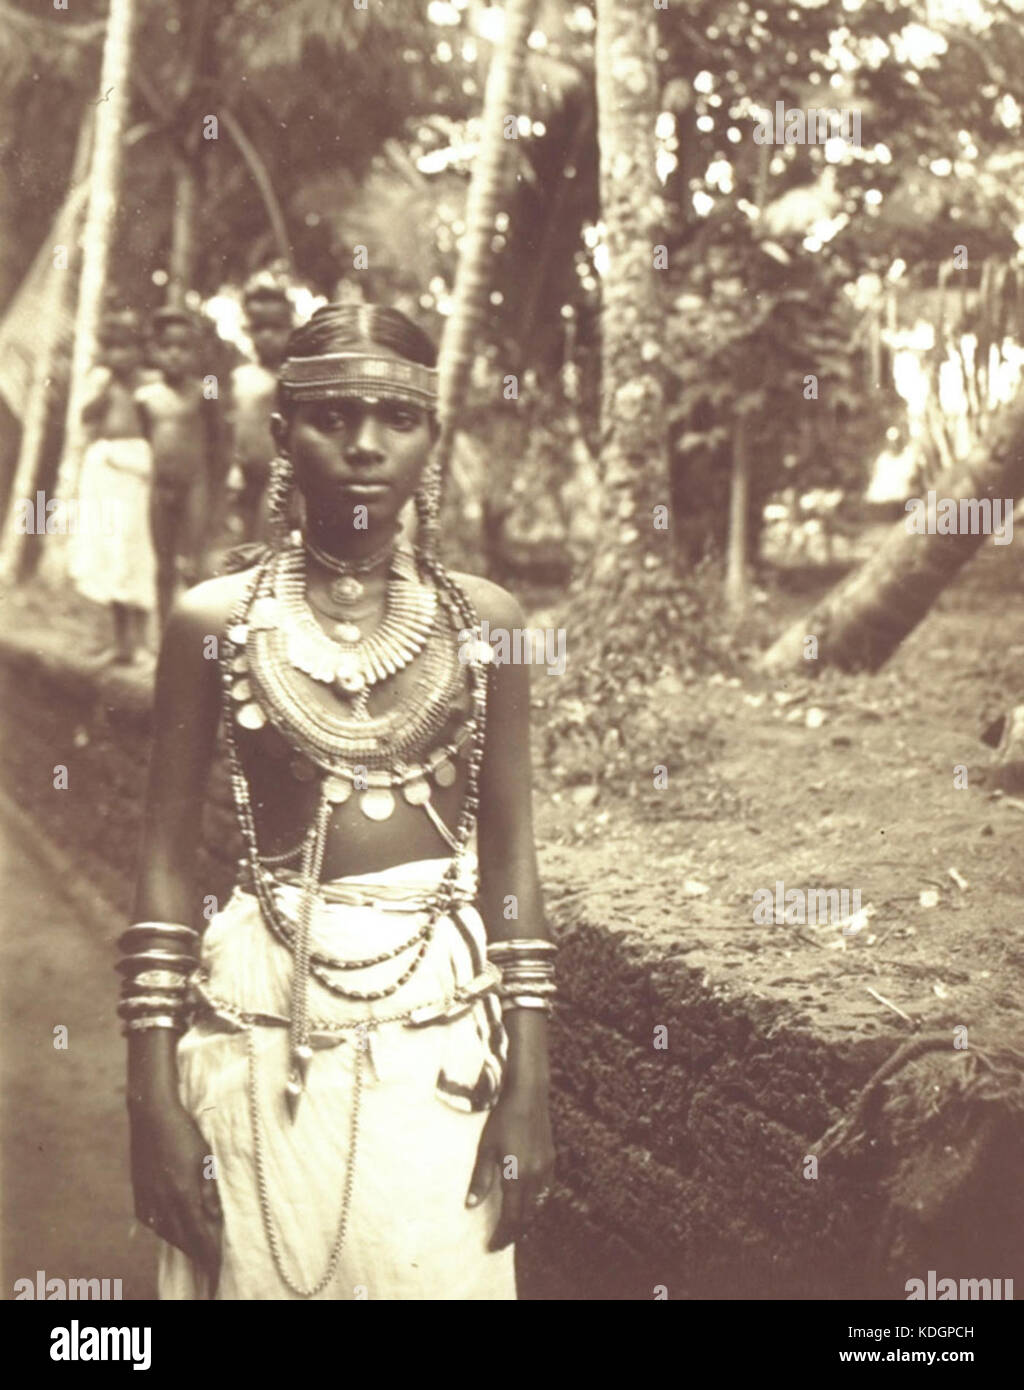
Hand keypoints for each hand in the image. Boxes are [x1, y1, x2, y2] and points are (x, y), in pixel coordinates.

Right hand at [129, 1098, 221, 1285]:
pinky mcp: (139, 1194)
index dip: (210, 1254)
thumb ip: (210, 1190)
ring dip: (183, 1241)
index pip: (199, 1236)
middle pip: (182, 1239)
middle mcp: (162, 1202)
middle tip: (212, 1261)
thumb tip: (215, 1217)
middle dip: (198, 1252)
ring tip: (197, 1246)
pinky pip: (153, 1223)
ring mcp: (147, 1199)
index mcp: (182, 1194)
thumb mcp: (205, 1158)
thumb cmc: (185, 1132)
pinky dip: (167, 1230)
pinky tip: (175, 1228)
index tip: (219, 1267)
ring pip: (167, 1233)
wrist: (151, 1115)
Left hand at [466, 1085, 553, 1251]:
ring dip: (527, 1218)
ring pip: (538, 1204)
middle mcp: (536, 1176)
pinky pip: (545, 1190)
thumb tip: (471, 1205)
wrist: (528, 1095)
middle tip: (501, 1242)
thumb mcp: (486, 1148)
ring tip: (513, 1227)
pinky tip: (527, 1201)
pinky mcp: (550, 1158)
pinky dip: (536, 1202)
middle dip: (515, 1232)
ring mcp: (546, 1167)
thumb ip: (481, 1178)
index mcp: (518, 1175)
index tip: (492, 1247)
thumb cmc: (502, 1119)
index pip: (512, 1217)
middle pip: (528, 1215)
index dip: (502, 1235)